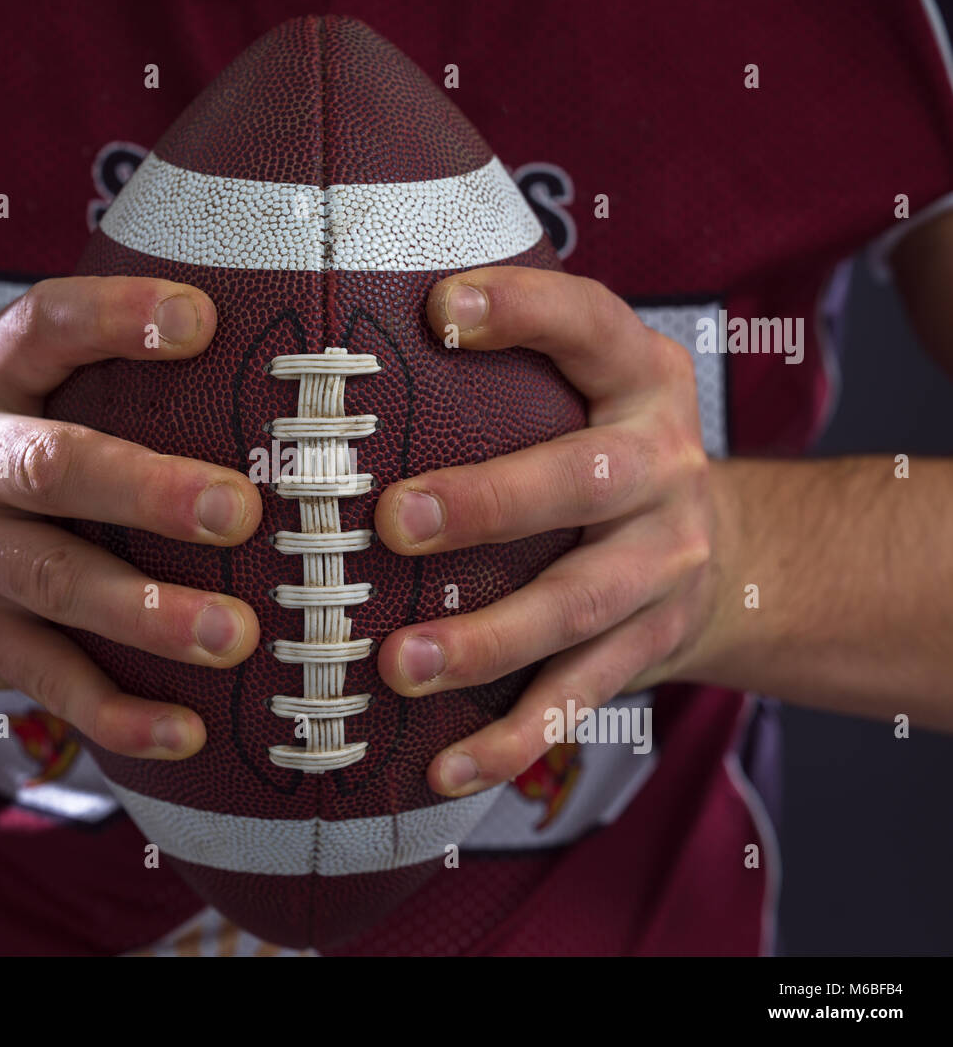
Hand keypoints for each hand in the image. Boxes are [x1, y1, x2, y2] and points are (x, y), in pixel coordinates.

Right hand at [0, 277, 260, 758]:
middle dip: (148, 490)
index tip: (205, 322)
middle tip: (241, 511)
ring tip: (235, 636)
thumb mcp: (45, 392)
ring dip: (147, 611)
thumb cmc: (28, 453)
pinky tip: (188, 731)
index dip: (118, 319)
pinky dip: (119, 712)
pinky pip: (48, 679)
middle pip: (51, 466)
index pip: (46, 324)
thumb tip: (290, 373)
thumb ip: (124, 376)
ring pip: (55, 581)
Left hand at [374, 266, 721, 795]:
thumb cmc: (607, 455)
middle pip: (583, 481)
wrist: (730, 554)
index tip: (440, 309)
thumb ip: (513, 366)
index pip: (591, 326)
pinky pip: (576, 700)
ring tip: (398, 664)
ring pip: (575, 607)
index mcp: (640, 384)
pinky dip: (511, 743)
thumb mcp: (591, 388)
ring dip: (486, 640)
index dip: (525, 311)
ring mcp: (660, 567)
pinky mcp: (646, 650)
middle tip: (393, 521)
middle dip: (490, 502)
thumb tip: (350, 335)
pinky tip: (443, 771)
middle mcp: (661, 470)